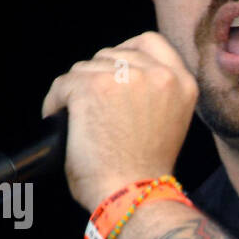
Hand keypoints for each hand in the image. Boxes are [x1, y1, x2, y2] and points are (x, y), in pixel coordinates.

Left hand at [41, 31, 198, 213]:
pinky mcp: (92, 87)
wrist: (134, 196)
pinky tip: (62, 123)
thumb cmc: (146, 172)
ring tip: (78, 120)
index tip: (113, 71)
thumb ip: (155, 94)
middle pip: (112, 53)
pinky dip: (56, 104)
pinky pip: (62, 85)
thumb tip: (122, 80)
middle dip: (98, 77)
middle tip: (93, 108)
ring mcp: (124, 77)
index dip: (126, 53)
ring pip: (85, 68)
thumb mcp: (169, 122)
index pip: (150, 42)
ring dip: (76, 93)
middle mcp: (158, 75)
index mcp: (183, 83)